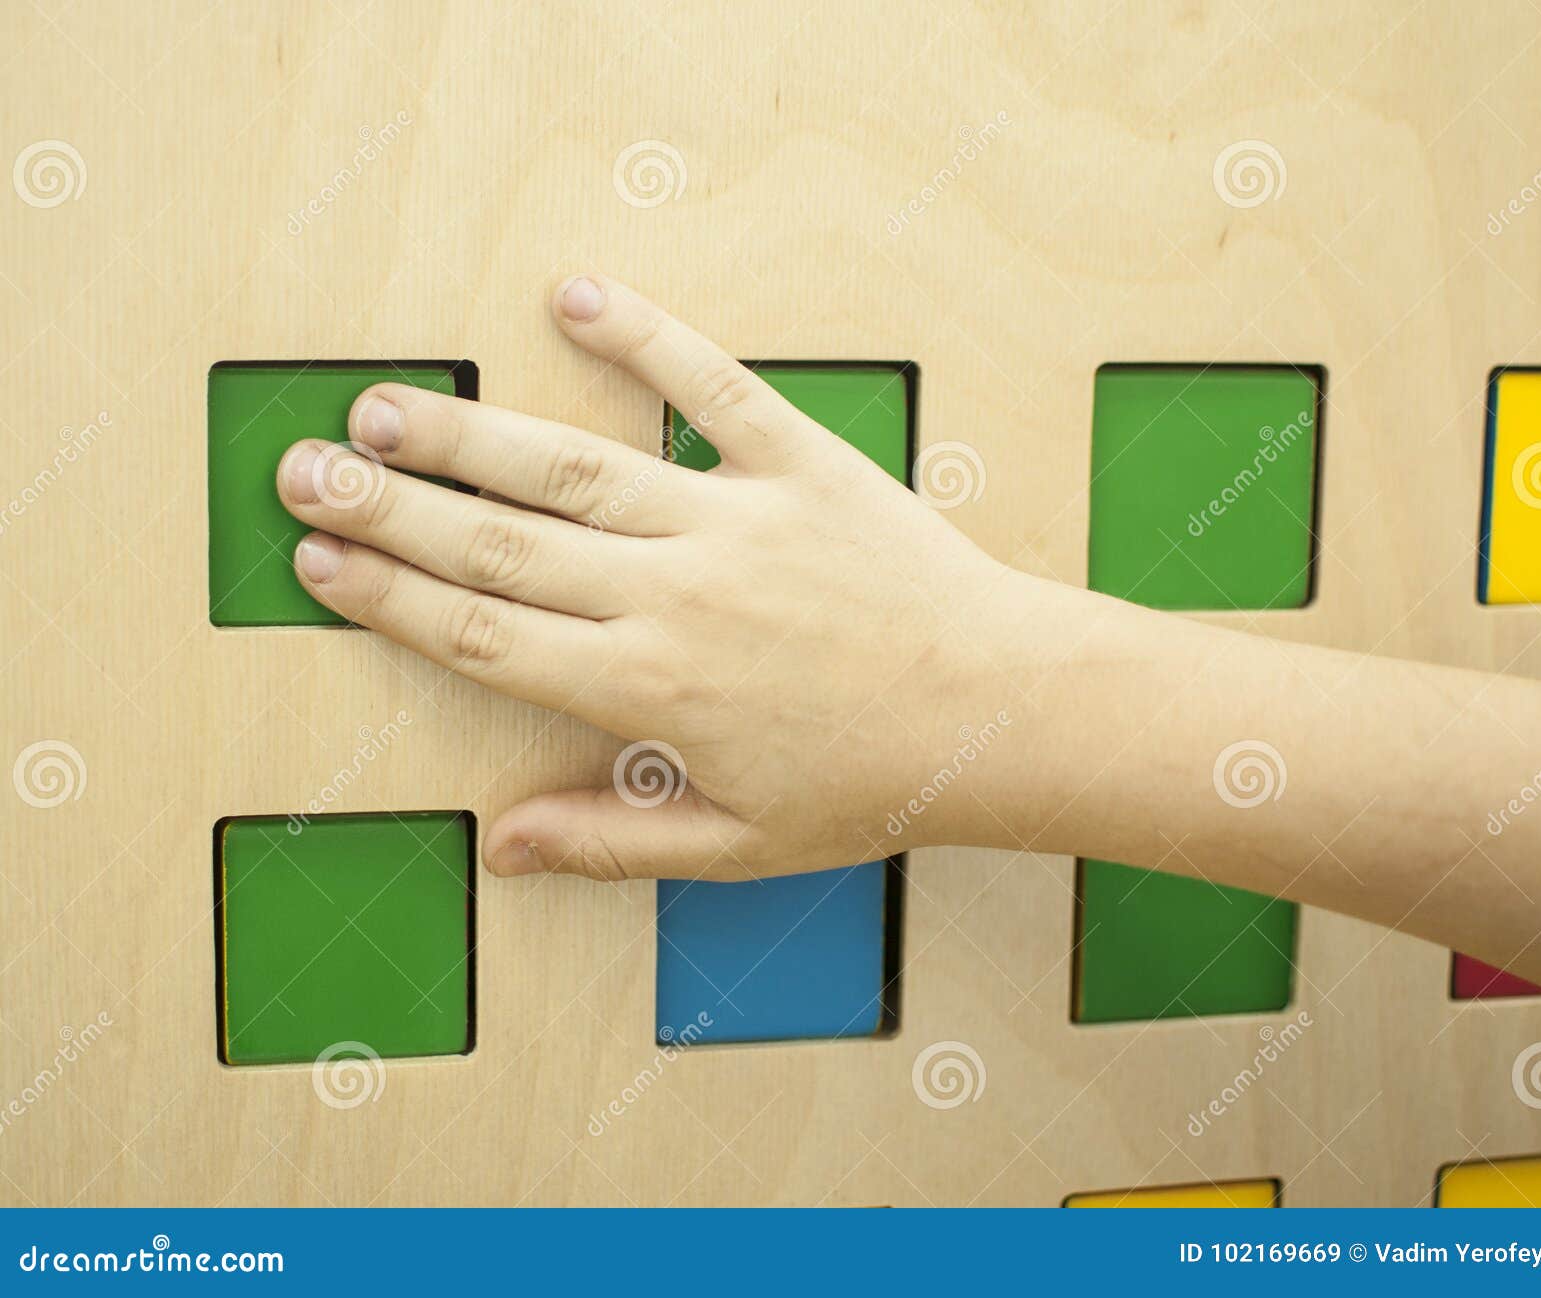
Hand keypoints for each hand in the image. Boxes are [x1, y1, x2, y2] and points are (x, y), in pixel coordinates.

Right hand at [276, 275, 1020, 880]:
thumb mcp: (740, 843)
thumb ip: (612, 843)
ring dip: (472, 436)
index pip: (489, 636)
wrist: (1001, 715)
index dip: (394, 600)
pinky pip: (714, 389)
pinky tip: (578, 296)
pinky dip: (647, 338)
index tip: (321, 564)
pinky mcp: (802, 465)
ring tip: (388, 406)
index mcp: (650, 689)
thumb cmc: (872, 786)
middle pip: (502, 544)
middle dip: (392, 510)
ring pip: (576, 468)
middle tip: (305, 469)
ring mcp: (735, 520)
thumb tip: (501, 847)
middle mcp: (674, 595)